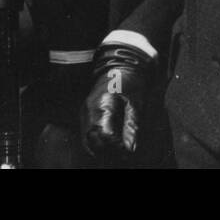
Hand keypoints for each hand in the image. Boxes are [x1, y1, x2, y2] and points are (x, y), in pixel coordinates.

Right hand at [80, 43, 153, 158]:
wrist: (120, 66)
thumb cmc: (130, 82)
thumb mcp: (136, 103)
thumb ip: (132, 126)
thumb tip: (131, 148)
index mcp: (102, 105)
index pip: (104, 135)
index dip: (116, 146)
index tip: (127, 151)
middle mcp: (89, 110)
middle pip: (92, 141)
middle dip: (108, 151)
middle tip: (123, 153)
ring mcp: (84, 113)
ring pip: (87, 141)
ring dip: (101, 150)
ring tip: (117, 151)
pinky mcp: (84, 115)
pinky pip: (86, 136)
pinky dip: (97, 144)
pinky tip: (109, 146)